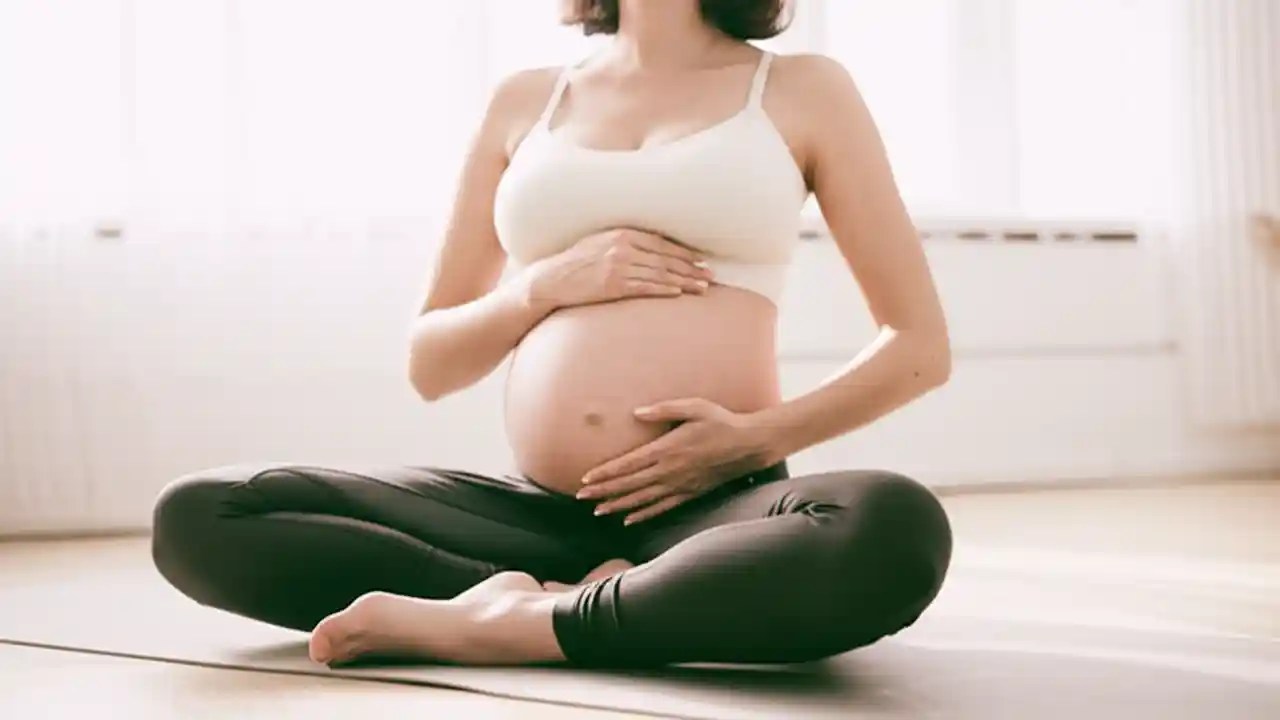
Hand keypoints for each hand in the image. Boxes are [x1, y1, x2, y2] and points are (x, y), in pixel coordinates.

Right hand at [521, 228, 714, 311]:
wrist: (552, 280)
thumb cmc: (575, 262)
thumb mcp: (600, 242)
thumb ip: (625, 242)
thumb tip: (651, 248)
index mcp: (622, 233)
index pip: (661, 242)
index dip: (684, 252)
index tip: (701, 259)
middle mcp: (623, 247)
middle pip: (666, 258)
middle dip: (691, 267)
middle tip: (710, 275)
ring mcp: (619, 266)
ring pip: (660, 273)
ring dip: (685, 281)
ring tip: (702, 287)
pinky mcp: (614, 285)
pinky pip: (646, 287)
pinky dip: (664, 290)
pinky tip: (679, 293)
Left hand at [576, 398, 774, 524]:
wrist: (749, 444)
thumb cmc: (721, 421)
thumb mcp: (694, 406)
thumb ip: (663, 409)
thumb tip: (635, 413)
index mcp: (667, 449)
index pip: (628, 465)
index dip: (606, 473)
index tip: (586, 479)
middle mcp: (670, 471)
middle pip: (630, 485)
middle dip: (604, 491)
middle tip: (581, 497)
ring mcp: (680, 485)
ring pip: (643, 500)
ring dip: (618, 505)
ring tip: (598, 510)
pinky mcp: (690, 493)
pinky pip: (662, 508)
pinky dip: (643, 514)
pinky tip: (628, 519)